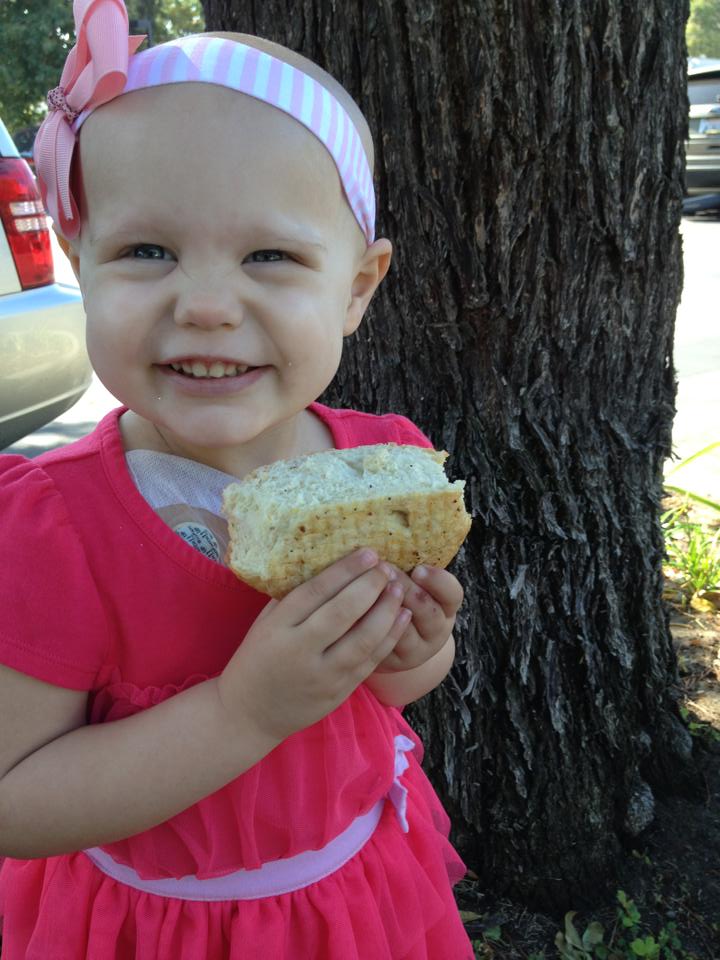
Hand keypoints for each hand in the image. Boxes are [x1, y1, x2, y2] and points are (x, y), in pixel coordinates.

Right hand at [216, 549, 409, 743]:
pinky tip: (402, 617)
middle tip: (387, 568)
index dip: (345, 571)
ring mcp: (322, 675)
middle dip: (370, 586)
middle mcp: (300, 651)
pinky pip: (370, 662)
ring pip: (363, 639)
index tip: (368, 553)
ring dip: (386, 611)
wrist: (249, 714)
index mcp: (278, 628)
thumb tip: (325, 563)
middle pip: (342, 613)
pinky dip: (390, 638)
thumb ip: (291, 598)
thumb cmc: (256, 659)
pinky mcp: (338, 692)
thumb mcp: (264, 624)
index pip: (315, 592)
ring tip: (399, 589)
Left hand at [370, 563, 462, 673]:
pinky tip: (359, 611)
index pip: (452, 593)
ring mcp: (417, 650)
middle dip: (407, 590)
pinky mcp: (394, 662)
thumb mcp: (410, 580)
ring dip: (388, 609)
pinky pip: (384, 646)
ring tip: (370, 589)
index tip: (418, 568)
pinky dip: (372, 628)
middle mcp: (437, 630)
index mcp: (445, 605)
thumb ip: (407, 565)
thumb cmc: (397, 595)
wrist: (385, 635)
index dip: (437, 581)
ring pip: (407, 632)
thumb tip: (392, 536)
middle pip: (429, 612)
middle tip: (386, 573)